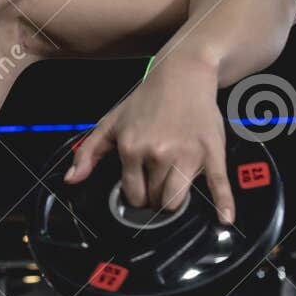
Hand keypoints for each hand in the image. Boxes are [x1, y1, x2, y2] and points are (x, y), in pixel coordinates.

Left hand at [62, 57, 234, 224]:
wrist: (182, 76)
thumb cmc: (145, 101)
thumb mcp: (110, 123)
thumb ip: (88, 153)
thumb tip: (71, 180)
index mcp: (131, 148)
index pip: (133, 194)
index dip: (137, 195)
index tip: (141, 188)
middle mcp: (158, 154)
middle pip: (155, 200)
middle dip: (155, 197)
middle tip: (157, 182)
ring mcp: (186, 154)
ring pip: (177, 199)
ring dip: (174, 198)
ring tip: (173, 185)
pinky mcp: (211, 152)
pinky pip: (218, 184)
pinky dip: (224, 204)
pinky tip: (225, 220)